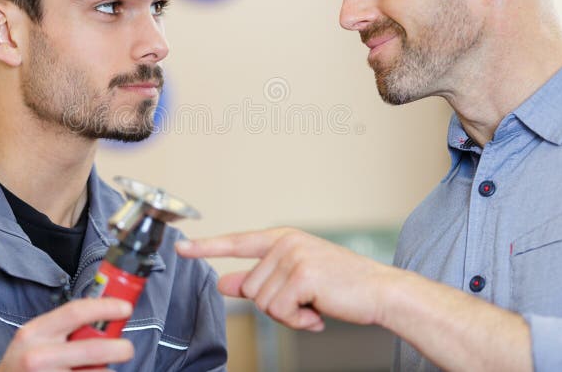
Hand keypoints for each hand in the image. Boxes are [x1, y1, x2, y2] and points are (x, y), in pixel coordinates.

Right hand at [0, 298, 133, 371]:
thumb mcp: (37, 334)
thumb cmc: (26, 357)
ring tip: (102, 367)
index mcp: (36, 331)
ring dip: (106, 370)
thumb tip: (106, 313)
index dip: (106, 308)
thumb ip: (65, 324)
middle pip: (91, 349)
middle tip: (128, 348)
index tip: (126, 308)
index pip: (76, 312)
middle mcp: (39, 357)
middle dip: (118, 348)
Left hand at [176, 227, 395, 331]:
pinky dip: (298, 321)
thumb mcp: (294, 280)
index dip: (206, 247)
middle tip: (304, 303)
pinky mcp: (301, 273)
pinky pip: (279, 311)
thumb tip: (224, 283)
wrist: (379, 292)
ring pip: (263, 302)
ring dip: (288, 315)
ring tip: (314, 305)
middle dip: (275, 305)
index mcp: (281, 239)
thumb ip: (258, 279)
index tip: (181, 248)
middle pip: (250, 288)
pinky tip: (318, 313)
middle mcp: (284, 243)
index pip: (236, 242)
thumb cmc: (340, 286)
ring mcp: (292, 256)